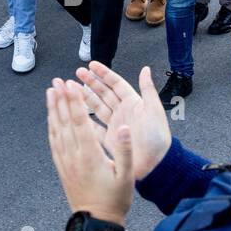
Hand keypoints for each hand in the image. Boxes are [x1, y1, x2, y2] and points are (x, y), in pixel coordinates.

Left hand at [46, 77, 133, 224]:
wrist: (96, 222)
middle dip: (61, 99)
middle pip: (65, 121)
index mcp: (90, 155)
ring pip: (56, 130)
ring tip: (50, 92)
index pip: (80, 122)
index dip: (74, 102)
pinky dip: (51, 126)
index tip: (70, 85)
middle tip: (57, 81)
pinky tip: (51, 118)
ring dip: (53, 110)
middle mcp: (74, 156)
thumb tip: (122, 127)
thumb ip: (124, 150)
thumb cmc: (114, 200)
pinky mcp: (62, 167)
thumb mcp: (127, 176)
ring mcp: (65, 162)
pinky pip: (54, 142)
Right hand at [74, 64, 171, 180]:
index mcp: (133, 103)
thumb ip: (148, 90)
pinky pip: (94, 127)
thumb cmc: (157, 139)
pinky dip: (85, 120)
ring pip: (97, 107)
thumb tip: (146, 69)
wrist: (155, 165)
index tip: (91, 65)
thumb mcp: (154, 111)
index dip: (104, 74)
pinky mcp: (110, 140)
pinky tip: (75, 113)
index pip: (116, 84)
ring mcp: (115, 126)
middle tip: (77, 73)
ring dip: (85, 97)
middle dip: (91, 82)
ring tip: (72, 88)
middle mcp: (122, 112)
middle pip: (103, 93)